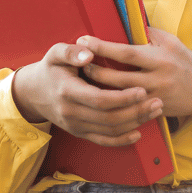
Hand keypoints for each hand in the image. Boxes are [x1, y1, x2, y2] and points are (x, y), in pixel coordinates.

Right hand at [11, 41, 163, 146]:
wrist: (33, 93)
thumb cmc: (50, 69)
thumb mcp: (55, 53)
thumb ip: (71, 51)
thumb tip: (89, 53)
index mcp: (67, 91)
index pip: (99, 99)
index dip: (123, 98)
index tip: (142, 90)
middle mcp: (71, 112)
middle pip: (109, 118)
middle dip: (136, 111)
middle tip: (157, 102)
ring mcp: (75, 125)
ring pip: (109, 130)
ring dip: (134, 123)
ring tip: (154, 111)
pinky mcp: (79, 133)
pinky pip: (103, 141)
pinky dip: (122, 140)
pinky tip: (138, 133)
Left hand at [80, 27, 191, 119]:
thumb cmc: (186, 60)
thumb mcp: (170, 41)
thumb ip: (147, 33)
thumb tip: (124, 22)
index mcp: (159, 59)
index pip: (126, 53)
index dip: (103, 47)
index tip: (84, 40)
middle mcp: (156, 79)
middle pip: (118, 78)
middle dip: (95, 70)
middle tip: (78, 62)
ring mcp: (154, 98)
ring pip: (120, 97)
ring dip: (99, 88)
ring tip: (83, 79)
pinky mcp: (153, 111)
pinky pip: (128, 109)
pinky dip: (112, 103)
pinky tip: (99, 98)